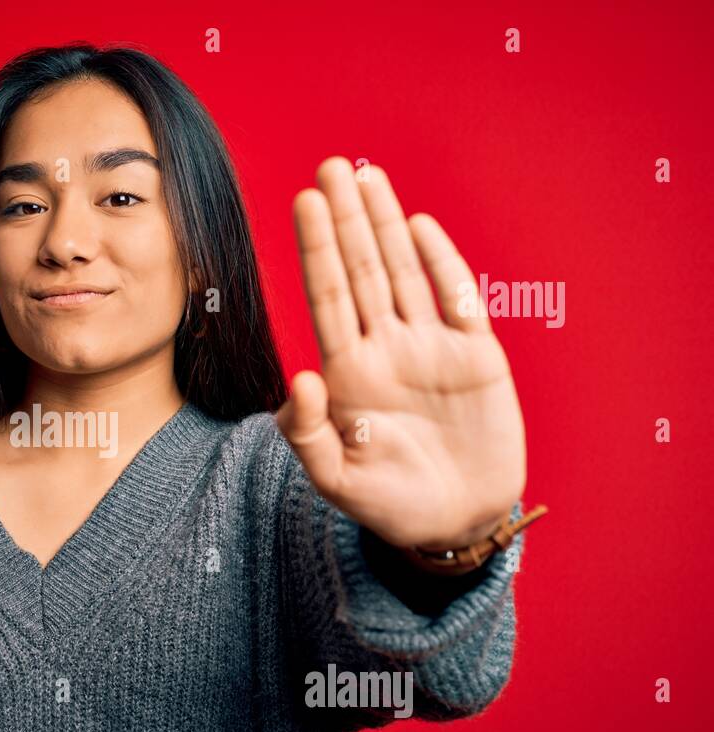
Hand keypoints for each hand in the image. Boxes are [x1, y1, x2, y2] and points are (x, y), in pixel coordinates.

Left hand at [277, 157, 525, 550]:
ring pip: (404, 274)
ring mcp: (430, 349)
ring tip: (368, 177)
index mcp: (348, 373)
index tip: (304, 202)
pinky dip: (442, 264)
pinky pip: (458, 300)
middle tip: (331, 166)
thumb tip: (296, 379)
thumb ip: (307, 434)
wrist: (455, 523)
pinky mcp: (477, 358)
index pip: (328, 298)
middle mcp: (385, 349)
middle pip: (362, 271)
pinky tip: (419, 227)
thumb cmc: (389, 506)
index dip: (317, 250)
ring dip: (387, 226)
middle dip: (347, 219)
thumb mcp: (337, 480)